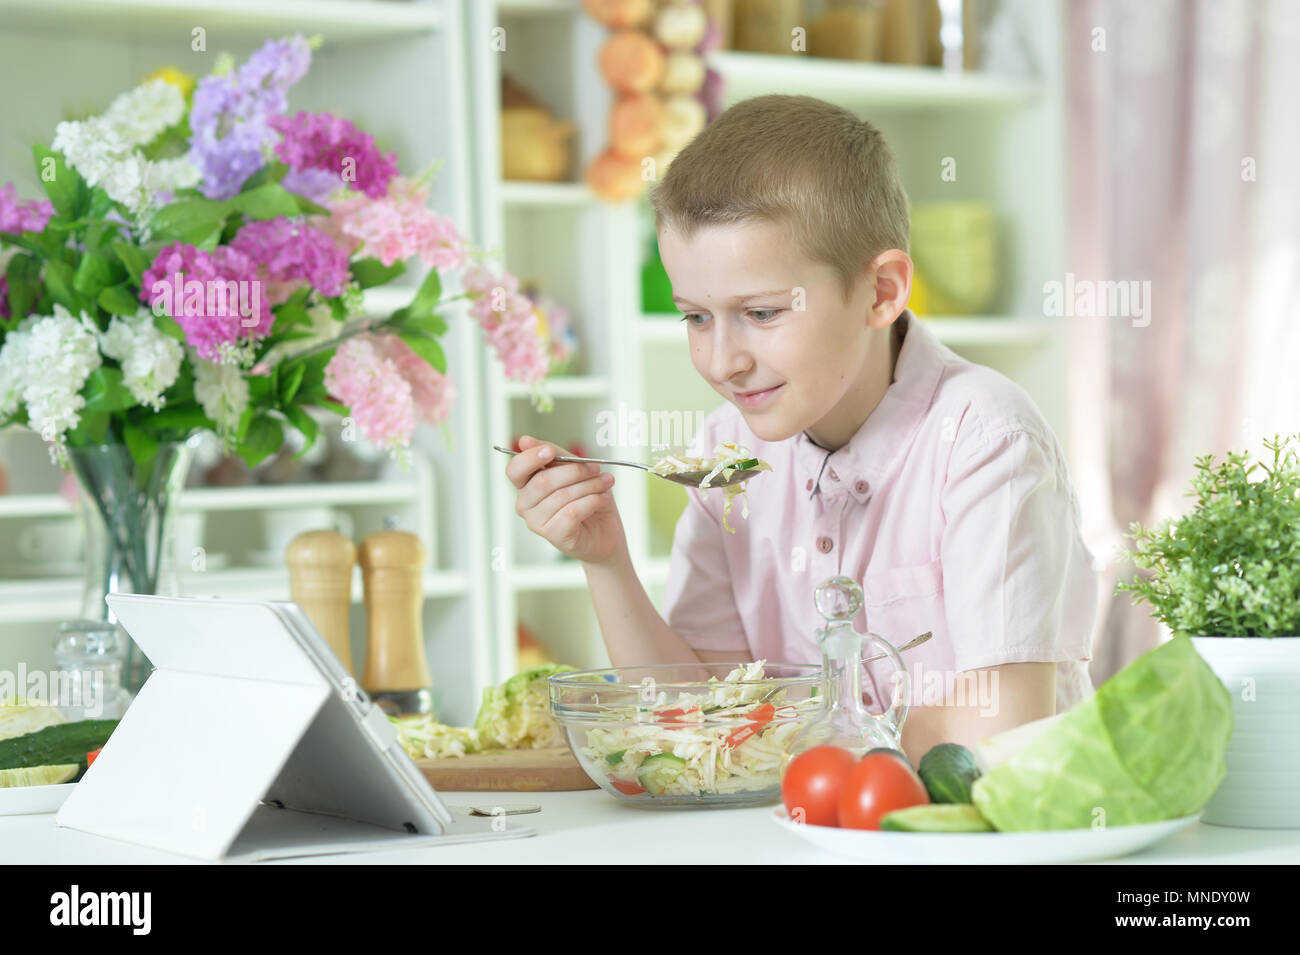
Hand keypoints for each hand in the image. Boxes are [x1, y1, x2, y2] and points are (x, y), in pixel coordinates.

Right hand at [506, 435, 626, 564]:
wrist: (605, 532)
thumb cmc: (587, 499)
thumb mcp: (574, 469)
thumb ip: (553, 454)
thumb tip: (525, 440)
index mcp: (526, 485)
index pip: (515, 470)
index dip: (530, 459)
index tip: (550, 451)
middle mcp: (525, 505)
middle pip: (542, 481)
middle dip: (574, 470)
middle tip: (596, 467)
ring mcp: (537, 523)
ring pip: (561, 495)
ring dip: (589, 485)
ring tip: (606, 482)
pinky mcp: (554, 535)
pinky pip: (572, 512)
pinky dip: (592, 501)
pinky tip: (602, 498)